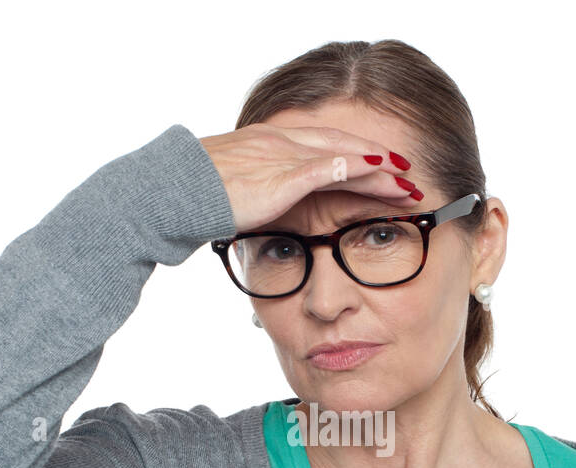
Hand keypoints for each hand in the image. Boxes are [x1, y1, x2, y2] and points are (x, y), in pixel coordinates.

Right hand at [198, 123, 419, 232]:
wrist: (168, 192)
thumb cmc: (187, 198)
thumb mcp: (227, 196)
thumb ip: (251, 200)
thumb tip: (258, 217)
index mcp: (265, 146)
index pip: (320, 146)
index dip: (353, 154)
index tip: (379, 166)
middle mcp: (278, 143)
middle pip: (340, 146)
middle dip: (377, 157)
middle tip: (407, 169)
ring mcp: (281, 156)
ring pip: (344, 155)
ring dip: (379, 166)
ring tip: (407, 179)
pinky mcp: (282, 174)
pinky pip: (329, 167)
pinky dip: (358, 167)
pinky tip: (381, 171)